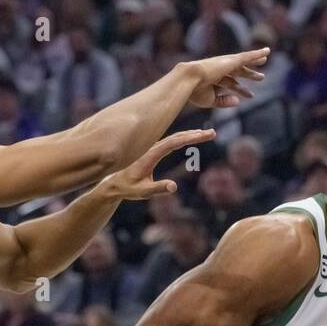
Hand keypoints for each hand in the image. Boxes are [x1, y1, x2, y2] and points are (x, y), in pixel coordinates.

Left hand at [101, 128, 215, 200]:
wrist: (113, 183)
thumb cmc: (127, 188)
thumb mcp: (142, 192)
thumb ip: (157, 189)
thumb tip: (174, 187)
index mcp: (151, 154)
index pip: (174, 142)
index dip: (191, 137)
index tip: (205, 135)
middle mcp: (152, 147)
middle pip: (177, 136)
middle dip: (195, 134)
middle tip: (213, 133)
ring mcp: (153, 147)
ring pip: (175, 137)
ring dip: (191, 134)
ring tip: (207, 134)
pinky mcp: (153, 150)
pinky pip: (171, 141)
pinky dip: (184, 137)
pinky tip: (191, 137)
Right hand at [182, 48, 268, 108]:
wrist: (189, 79)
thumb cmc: (195, 91)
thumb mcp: (210, 100)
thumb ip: (223, 102)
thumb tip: (237, 102)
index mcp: (214, 79)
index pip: (231, 84)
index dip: (241, 90)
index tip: (251, 96)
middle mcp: (220, 69)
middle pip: (238, 72)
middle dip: (249, 74)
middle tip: (260, 77)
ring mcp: (226, 64)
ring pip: (244, 62)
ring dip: (254, 62)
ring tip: (265, 60)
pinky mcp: (231, 60)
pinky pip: (247, 56)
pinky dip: (257, 54)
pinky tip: (267, 51)